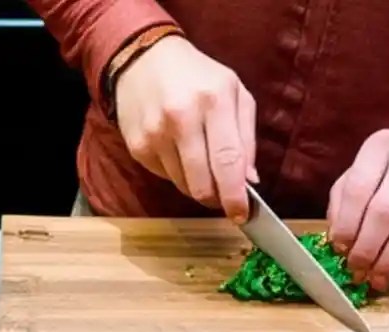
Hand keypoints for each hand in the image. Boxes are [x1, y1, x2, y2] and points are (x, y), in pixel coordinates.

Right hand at [114, 35, 257, 222]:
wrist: (143, 59)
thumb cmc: (197, 76)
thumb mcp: (234, 92)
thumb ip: (246, 137)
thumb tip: (250, 181)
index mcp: (215, 100)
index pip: (228, 161)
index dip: (235, 196)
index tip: (241, 215)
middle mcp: (182, 118)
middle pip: (203, 183)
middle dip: (217, 198)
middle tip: (224, 198)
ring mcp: (155, 134)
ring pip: (183, 185)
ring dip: (197, 185)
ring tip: (199, 162)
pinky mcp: (138, 146)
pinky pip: (165, 176)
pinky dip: (177, 173)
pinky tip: (177, 150)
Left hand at [328, 130, 388, 289]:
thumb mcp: (362, 178)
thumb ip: (343, 204)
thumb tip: (338, 242)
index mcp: (381, 145)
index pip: (357, 189)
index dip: (346, 225)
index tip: (340, 248)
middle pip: (385, 211)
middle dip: (367, 248)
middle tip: (357, 270)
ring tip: (376, 277)